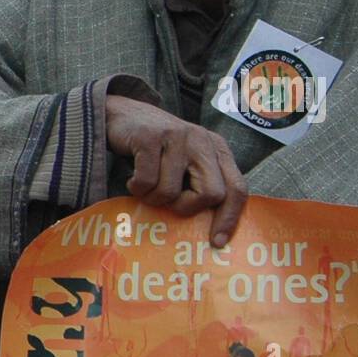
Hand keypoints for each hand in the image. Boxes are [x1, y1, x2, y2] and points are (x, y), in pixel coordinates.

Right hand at [105, 95, 247, 246]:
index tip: (216, 242)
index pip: (237, 188)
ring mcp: (177, 137)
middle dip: (185, 208)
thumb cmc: (155, 148)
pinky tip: (132, 178)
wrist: (121, 114)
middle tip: (168, 205)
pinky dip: (136, 187)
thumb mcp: (186, 160)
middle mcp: (202, 141)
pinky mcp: (150, 138)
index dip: (230, 218)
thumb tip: (208, 228)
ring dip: (152, 198)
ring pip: (172, 192)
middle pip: (211, 194)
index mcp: (216, 149)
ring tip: (145, 187)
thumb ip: (201, 181)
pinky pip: (146, 181)